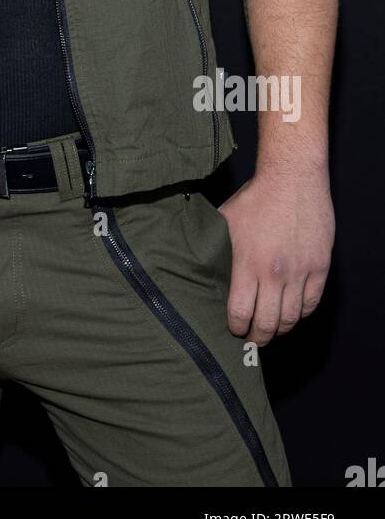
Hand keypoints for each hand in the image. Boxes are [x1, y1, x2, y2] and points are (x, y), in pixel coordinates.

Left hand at [218, 171, 333, 344]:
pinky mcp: (319, 267)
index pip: (240, 312)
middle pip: (267, 323)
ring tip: (271, 329)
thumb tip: (199, 266)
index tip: (234, 329)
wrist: (292, 179)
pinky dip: (300, 314)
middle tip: (253, 340)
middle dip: (257, 337)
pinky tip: (291, 312)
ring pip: (290, 318)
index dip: (236, 327)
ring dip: (279, 329)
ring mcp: (300, 272)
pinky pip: (311, 303)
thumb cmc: (255, 198)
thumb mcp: (225, 220)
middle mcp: (274, 273)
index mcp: (247, 263)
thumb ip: (215, 247)